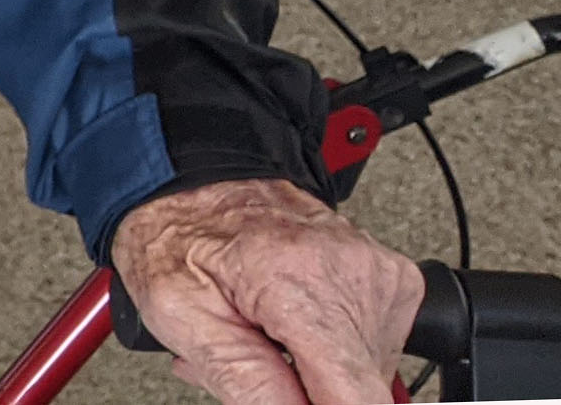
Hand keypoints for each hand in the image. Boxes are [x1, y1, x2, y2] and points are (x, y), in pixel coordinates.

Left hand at [112, 178, 423, 404]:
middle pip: (358, 390)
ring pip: (365, 372)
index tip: (290, 395)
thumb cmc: (173, 234)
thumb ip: (247, 385)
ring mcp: (377, 271)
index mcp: (304, 284)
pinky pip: (372, 342)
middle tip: (252, 354)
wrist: (185, 178)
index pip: (360, 399)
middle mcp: (354, 273)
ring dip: (314, 370)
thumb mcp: (180, 315)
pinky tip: (288, 321)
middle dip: (305, 391)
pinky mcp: (387, 276)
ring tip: (262, 332)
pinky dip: (331, 345)